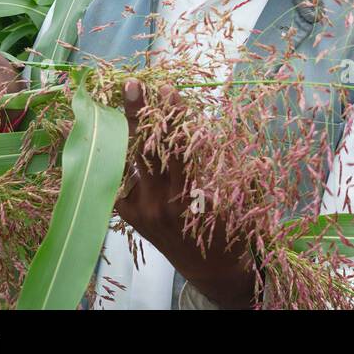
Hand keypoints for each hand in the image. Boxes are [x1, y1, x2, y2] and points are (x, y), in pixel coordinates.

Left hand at [115, 79, 256, 307]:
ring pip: (129, 161)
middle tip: (132, 86)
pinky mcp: (129, 216)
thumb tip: (196, 125)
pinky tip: (121, 141)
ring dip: (126, 130)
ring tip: (121, 103)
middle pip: (147, 149)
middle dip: (139, 114)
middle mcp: (162, 200)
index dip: (174, 117)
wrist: (211, 268)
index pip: (179, 146)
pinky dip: (121, 161)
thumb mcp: (233, 194)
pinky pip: (120, 182)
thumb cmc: (231, 227)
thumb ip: (214, 162)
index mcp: (192, 193)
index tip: (169, 90)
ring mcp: (141, 208)